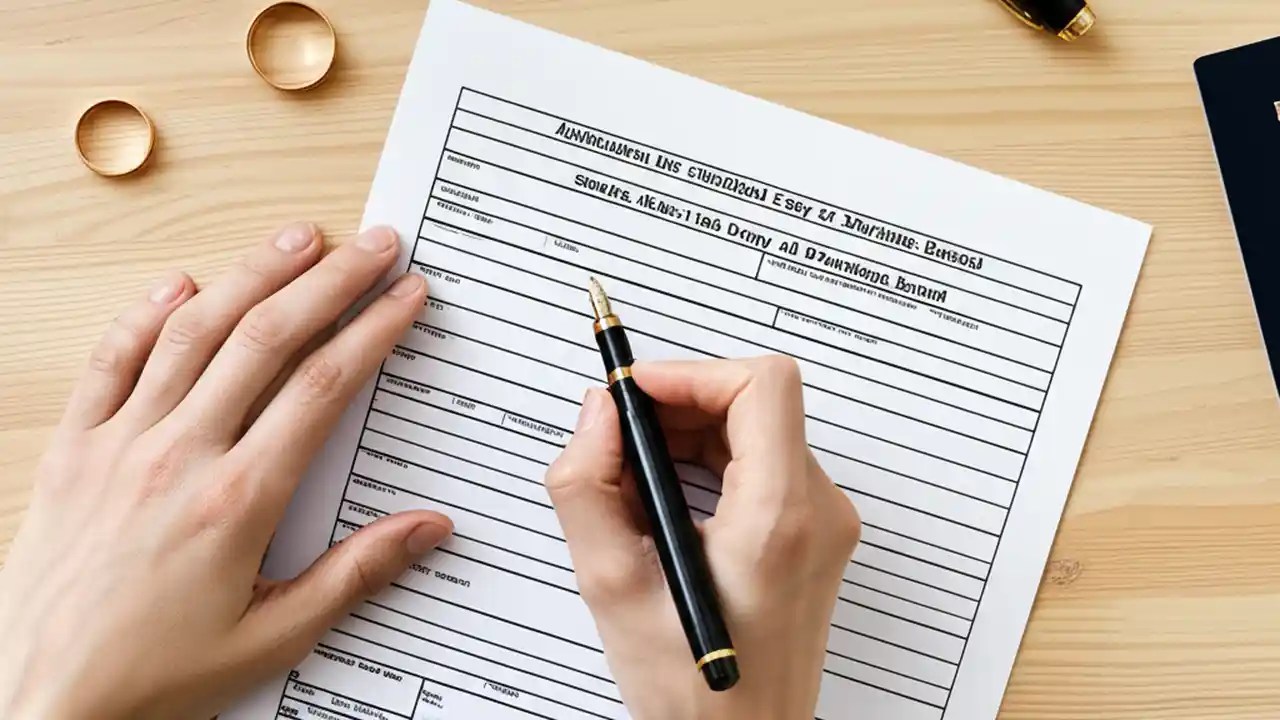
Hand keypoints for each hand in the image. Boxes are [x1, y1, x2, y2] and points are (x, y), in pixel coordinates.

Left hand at [0, 223, 452, 719]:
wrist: (46, 703)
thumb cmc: (156, 675)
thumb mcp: (274, 637)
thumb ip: (356, 573)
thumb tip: (427, 529)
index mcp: (237, 501)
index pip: (321, 389)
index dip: (372, 331)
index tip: (405, 298)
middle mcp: (177, 457)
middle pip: (267, 340)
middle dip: (330, 282)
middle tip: (373, 247)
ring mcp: (119, 445)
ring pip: (193, 333)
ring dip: (251, 275)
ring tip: (297, 238)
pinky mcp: (73, 450)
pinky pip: (109, 361)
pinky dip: (145, 315)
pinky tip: (179, 284)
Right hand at [546, 356, 860, 719]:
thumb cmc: (693, 691)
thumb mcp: (611, 585)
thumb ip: (587, 486)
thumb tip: (597, 417)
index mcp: (779, 519)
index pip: (760, 385)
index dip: (689, 373)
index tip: (637, 392)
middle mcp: (817, 513)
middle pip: (755, 401)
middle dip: (678, 404)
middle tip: (620, 437)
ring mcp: (823, 523)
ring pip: (759, 428)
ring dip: (689, 434)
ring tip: (634, 478)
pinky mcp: (813, 534)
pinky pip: (764, 463)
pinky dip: (710, 462)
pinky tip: (665, 498)